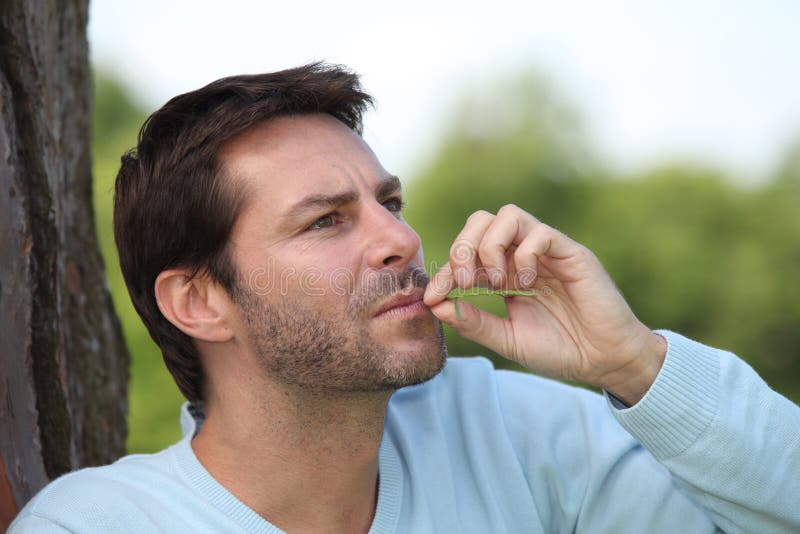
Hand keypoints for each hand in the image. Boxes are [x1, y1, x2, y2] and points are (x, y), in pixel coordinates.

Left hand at [423, 205, 666, 404]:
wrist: (605, 362)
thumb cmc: (561, 350)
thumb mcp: (508, 340)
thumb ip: (474, 322)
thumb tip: (435, 305)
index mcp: (505, 274)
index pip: (465, 255)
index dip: (444, 272)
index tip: (432, 297)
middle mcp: (522, 256)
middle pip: (481, 221)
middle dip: (462, 248)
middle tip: (464, 283)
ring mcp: (547, 252)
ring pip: (508, 215)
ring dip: (490, 246)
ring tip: (494, 281)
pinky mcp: (571, 253)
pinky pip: (540, 232)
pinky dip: (524, 254)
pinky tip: (527, 284)